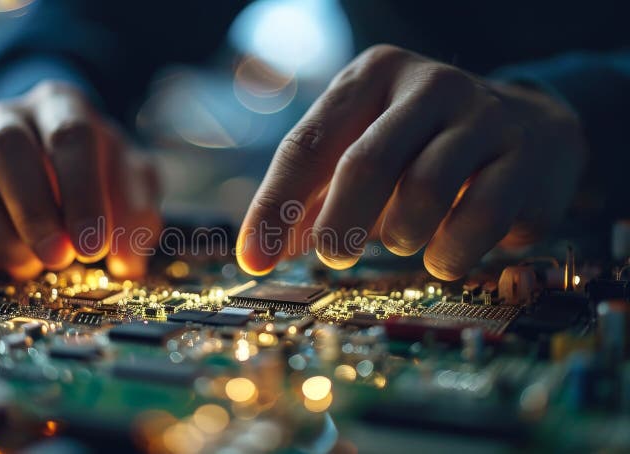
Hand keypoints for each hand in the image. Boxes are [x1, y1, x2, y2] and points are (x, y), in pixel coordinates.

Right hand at [0, 81, 160, 278]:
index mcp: (60, 105)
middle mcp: (7, 119)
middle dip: (33, 211)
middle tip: (59, 257)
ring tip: (31, 265)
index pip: (69, 136)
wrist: (56, 164)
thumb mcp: (132, 182)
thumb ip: (136, 215)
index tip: (93, 247)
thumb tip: (127, 262)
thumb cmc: (99, 172)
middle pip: (4, 147)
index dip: (81, 194)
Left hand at [237, 45, 586, 279]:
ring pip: (425, 190)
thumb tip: (259, 253)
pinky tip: (443, 252)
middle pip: (365, 163)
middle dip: (338, 224)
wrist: (530, 129)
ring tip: (401, 241)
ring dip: (401, 236)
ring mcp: (484, 116)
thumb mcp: (363, 153)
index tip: (253, 259)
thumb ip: (312, 198)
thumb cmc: (424, 147)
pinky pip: (481, 218)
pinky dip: (451, 251)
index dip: (275, 206)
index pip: (307, 144)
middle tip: (332, 256)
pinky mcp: (529, 155)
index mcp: (372, 77)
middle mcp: (428, 85)